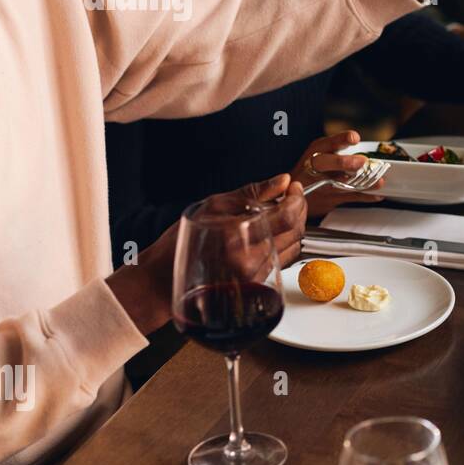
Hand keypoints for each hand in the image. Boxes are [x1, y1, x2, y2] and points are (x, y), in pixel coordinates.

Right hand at [107, 174, 307, 333]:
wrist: (164, 278)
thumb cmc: (182, 242)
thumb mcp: (214, 205)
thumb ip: (253, 193)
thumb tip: (282, 180)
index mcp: (237, 237)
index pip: (287, 216)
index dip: (297, 198)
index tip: (294, 187)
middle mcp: (249, 260)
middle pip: (295, 231)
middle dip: (299, 209)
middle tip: (291, 195)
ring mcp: (255, 276)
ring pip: (293, 246)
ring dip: (294, 225)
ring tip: (282, 210)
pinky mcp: (258, 284)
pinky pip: (283, 258)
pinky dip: (285, 240)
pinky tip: (273, 230)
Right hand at [289, 130, 383, 216]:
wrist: (294, 190)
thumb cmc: (311, 167)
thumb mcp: (319, 152)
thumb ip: (339, 148)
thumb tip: (365, 150)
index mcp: (317, 151)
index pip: (328, 142)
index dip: (341, 139)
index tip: (353, 137)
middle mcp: (316, 167)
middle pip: (326, 163)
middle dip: (345, 162)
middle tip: (361, 161)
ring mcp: (322, 185)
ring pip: (342, 184)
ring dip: (363, 183)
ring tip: (378, 181)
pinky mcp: (329, 199)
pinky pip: (350, 198)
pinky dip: (366, 196)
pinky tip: (377, 194)